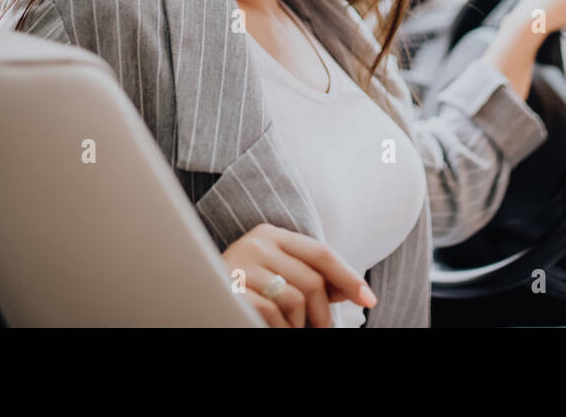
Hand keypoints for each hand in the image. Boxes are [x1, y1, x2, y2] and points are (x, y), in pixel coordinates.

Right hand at [221, 223, 376, 327]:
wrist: (195, 295)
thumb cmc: (244, 289)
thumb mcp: (280, 277)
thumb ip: (313, 278)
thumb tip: (353, 290)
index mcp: (272, 235)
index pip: (321, 254)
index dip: (349, 277)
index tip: (369, 299)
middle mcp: (256, 243)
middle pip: (312, 280)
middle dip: (323, 313)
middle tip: (322, 330)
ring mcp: (241, 264)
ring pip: (295, 299)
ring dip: (299, 325)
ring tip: (292, 330)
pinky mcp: (229, 287)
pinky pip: (272, 312)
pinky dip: (280, 328)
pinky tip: (274, 328)